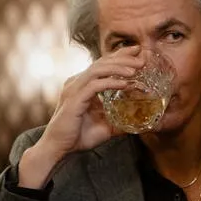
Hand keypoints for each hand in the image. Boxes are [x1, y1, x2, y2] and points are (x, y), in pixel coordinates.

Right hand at [19, 46, 143, 187]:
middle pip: (102, 62)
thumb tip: (138, 124)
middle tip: (141, 55)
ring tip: (136, 69)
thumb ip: (119, 122)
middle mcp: (77, 82)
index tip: (138, 52)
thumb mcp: (105, 127)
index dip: (120, 55)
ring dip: (118, 67)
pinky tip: (125, 84)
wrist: (58, 148)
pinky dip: (111, 83)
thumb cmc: (78, 137)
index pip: (103, 64)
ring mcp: (74, 89)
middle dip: (123, 56)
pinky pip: (95, 85)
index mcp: (83, 85)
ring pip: (98, 69)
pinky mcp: (74, 99)